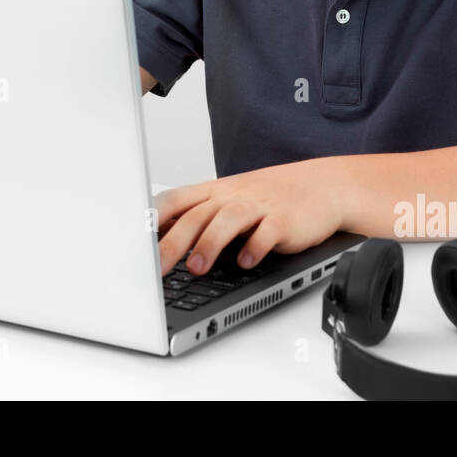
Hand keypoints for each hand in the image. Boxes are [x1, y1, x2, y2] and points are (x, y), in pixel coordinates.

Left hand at [154, 159, 346, 276]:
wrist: (320, 187)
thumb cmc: (268, 198)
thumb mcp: (228, 201)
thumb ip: (197, 216)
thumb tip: (158, 239)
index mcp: (215, 192)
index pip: (176, 200)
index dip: (155, 219)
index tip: (136, 242)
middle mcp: (233, 196)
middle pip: (197, 215)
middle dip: (174, 243)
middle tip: (156, 269)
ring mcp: (259, 206)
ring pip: (228, 220)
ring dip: (210, 243)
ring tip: (197, 269)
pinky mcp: (285, 219)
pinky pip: (268, 232)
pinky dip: (256, 246)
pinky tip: (246, 262)